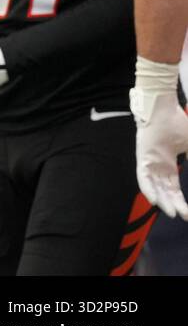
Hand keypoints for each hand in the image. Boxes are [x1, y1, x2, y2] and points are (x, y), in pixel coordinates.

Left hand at [131, 86, 187, 220]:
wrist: (164, 108)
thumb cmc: (177, 124)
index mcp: (168, 164)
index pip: (174, 187)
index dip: (181, 200)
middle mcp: (158, 165)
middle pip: (165, 190)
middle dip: (174, 204)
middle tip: (184, 217)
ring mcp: (149, 161)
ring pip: (154, 186)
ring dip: (162, 200)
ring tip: (171, 212)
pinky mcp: (142, 157)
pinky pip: (142, 176)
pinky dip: (148, 188)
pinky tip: (154, 200)